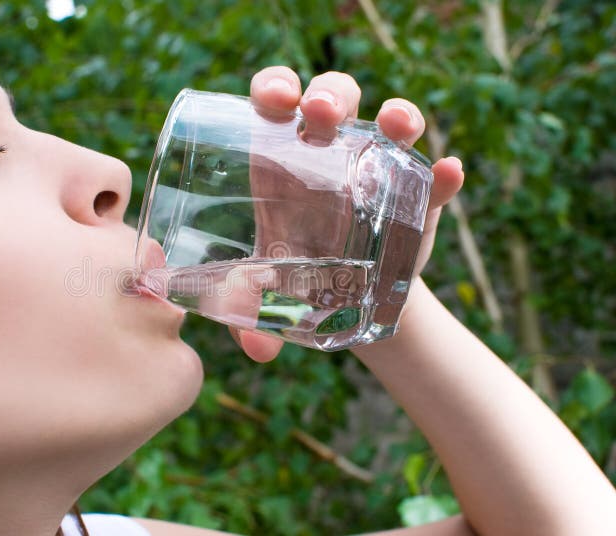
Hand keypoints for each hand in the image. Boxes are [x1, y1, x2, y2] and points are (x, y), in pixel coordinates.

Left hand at [231, 66, 464, 361]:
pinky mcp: (416, 198)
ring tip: (398, 125)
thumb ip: (249, 311)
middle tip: (321, 114)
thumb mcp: (267, 288)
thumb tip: (257, 350)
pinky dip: (443, 175)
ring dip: (396, 114)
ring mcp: (378, 169)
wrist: (348, 300)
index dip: (275, 86)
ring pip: (390, 121)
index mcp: (281, 158)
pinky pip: (434, 178)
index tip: (277, 101)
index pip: (276, 100)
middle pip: (333, 97)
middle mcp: (330, 150)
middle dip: (329, 94)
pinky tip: (448, 174)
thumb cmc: (293, 276)